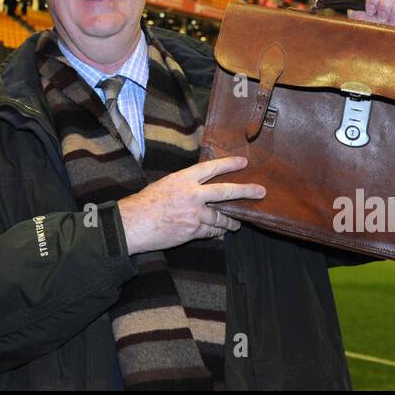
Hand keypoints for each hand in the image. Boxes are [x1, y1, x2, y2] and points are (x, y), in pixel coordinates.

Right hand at [117, 156, 264, 255]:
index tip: (244, 163)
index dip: (229, 164)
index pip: (211, 168)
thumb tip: (202, 187)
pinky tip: (220, 232)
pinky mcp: (193, 230)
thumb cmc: (145, 203)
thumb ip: (185, 185)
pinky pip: (211, 231)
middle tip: (260, 192)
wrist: (134, 224)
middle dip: (246, 191)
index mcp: (184, 179)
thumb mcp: (166, 184)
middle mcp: (192, 194)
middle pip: (225, 191)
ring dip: (231, 220)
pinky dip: (217, 231)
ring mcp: (194, 213)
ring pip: (221, 216)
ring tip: (237, 223)